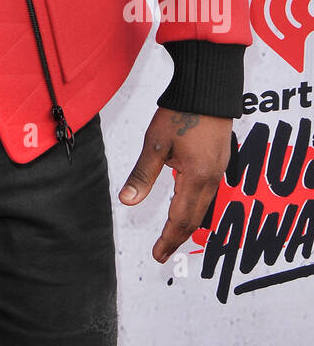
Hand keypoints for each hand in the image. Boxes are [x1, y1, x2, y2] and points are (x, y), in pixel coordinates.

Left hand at [117, 107, 230, 263]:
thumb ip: (142, 176)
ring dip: (187, 224)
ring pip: (203, 208)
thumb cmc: (181, 113)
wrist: (207, 90)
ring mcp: (219, 171)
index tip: (157, 255)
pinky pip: (208, 194)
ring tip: (172, 236)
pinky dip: (196, 208)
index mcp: (196, 177)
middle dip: (177, 237)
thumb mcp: (156, 145)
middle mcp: (212, 179)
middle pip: (194, 218)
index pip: (180, 219)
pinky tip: (187, 208)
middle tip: (162, 252)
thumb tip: (127, 201)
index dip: (168, 239)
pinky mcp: (220, 162)